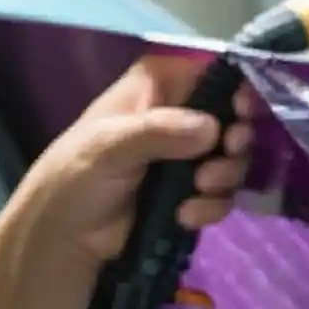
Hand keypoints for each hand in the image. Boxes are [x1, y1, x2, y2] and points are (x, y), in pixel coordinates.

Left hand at [19, 53, 255, 267]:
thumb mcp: (110, 145)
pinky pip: (224, 194)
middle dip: (236, 140)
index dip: (236, 88)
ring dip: (225, 175)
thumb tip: (213, 129)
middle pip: (235, 116)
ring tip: (199, 187)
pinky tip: (186, 215)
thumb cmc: (77, 176)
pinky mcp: (197, 192)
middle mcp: (182, 115)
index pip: (211, 72)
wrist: (66, 236)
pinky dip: (212, 205)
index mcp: (159, 87)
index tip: (241, 111)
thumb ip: (158, 132)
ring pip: (235, 158)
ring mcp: (191, 156)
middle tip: (226, 152)